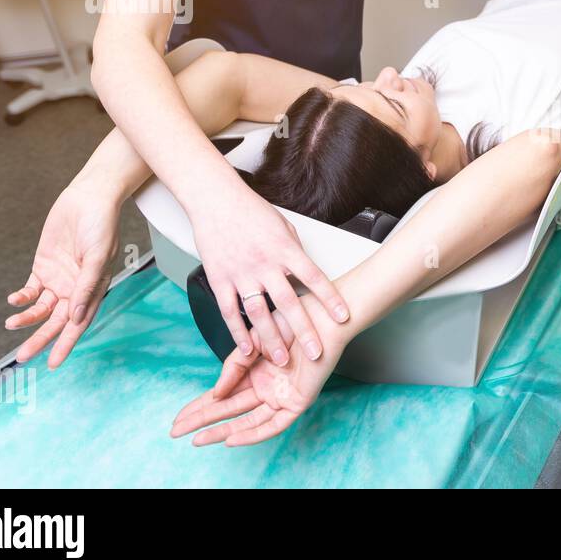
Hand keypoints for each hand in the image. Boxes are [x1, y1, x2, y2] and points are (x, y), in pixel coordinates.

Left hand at [6, 180, 119, 367]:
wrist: (88, 198)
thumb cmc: (101, 225)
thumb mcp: (98, 256)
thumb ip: (87, 287)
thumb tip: (76, 316)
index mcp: (93, 290)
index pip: (78, 324)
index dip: (66, 344)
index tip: (54, 364)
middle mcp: (75, 289)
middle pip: (55, 321)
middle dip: (40, 340)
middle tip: (23, 357)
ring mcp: (59, 279)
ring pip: (41, 308)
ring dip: (27, 318)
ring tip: (12, 324)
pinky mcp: (44, 267)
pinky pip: (31, 290)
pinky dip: (22, 297)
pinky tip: (14, 300)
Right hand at [170, 296, 346, 445]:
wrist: (321, 316)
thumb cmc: (293, 321)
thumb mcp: (254, 340)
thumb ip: (235, 365)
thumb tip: (217, 391)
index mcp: (255, 372)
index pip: (221, 395)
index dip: (200, 406)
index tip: (178, 417)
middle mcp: (266, 387)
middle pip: (229, 411)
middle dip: (202, 421)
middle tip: (175, 431)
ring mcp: (281, 396)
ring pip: (246, 421)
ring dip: (221, 432)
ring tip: (197, 440)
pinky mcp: (297, 402)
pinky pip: (273, 424)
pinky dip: (252, 433)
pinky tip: (231, 439)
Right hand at [188, 184, 350, 369]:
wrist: (217, 200)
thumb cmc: (252, 211)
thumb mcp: (284, 227)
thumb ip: (296, 253)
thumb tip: (307, 273)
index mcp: (285, 250)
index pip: (314, 277)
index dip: (330, 299)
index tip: (343, 316)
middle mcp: (265, 264)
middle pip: (289, 303)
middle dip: (304, 330)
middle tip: (316, 352)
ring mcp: (241, 273)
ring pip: (259, 313)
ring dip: (272, 339)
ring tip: (282, 358)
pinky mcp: (219, 279)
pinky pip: (230, 311)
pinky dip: (238, 333)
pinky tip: (247, 348)